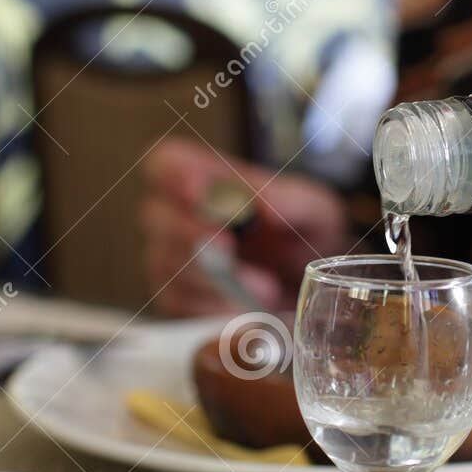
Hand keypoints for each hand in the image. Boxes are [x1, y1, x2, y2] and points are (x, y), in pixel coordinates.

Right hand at [137, 138, 348, 316]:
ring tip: (264, 287)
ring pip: (166, 264)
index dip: (174, 176)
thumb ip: (290, 201)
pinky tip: (246, 308)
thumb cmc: (303, 235)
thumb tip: (261, 206)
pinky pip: (180, 306)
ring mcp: (173, 260)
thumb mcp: (315, 210)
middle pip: (156, 217)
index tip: (200, 193)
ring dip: (212, 278)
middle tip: (227, 247)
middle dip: (191, 233)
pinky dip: (215, 308)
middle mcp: (178, 215)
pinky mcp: (180, 301)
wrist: (311, 284)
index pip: (165, 163)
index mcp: (206, 177)